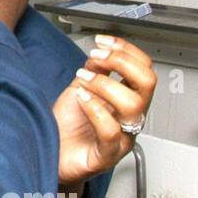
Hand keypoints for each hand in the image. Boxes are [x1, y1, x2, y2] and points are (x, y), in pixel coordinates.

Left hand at [52, 36, 156, 188]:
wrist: (49, 155)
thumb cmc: (65, 128)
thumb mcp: (79, 89)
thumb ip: (93, 71)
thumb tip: (101, 53)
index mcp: (126, 99)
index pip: (143, 68)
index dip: (126, 50)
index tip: (103, 41)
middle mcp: (129, 118)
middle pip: (148, 83)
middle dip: (122, 62)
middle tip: (96, 57)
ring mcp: (122, 137)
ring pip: (134, 105)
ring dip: (105, 84)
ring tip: (82, 80)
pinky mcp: (107, 156)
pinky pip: (112, 132)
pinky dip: (96, 110)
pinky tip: (81, 100)